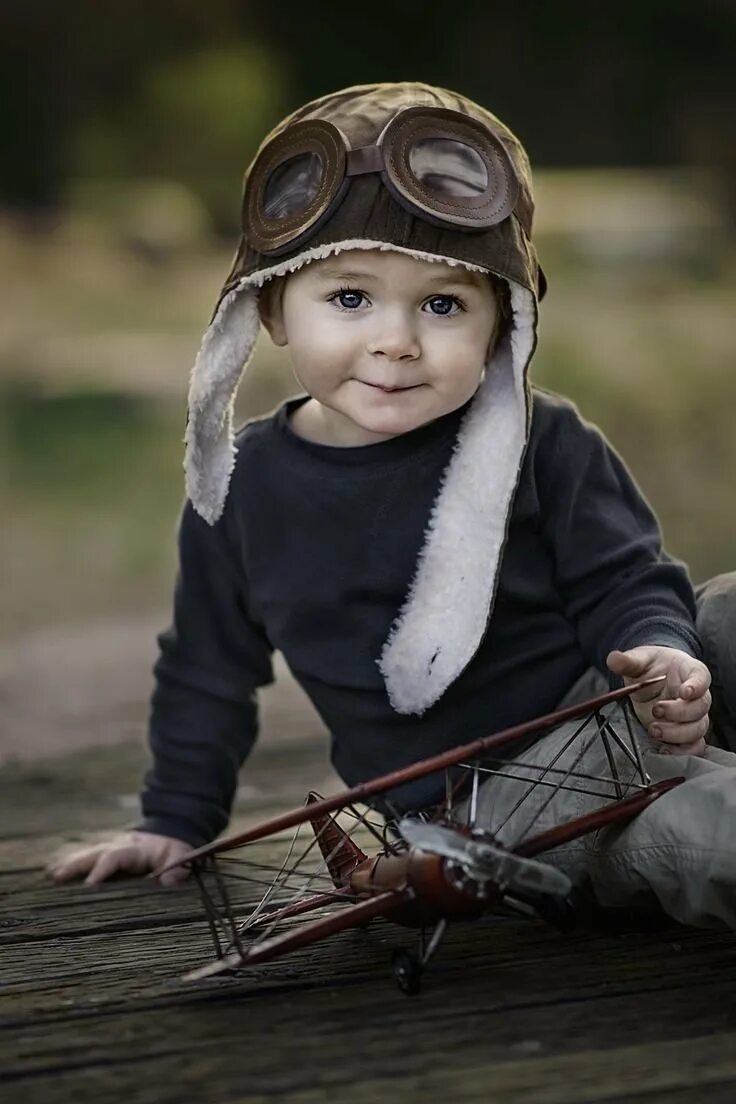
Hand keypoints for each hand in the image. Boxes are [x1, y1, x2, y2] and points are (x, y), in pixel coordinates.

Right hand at [47, 830, 194, 886]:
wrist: (169, 834)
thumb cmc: (173, 850)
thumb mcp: (180, 856)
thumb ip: (177, 867)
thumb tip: (170, 880)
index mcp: (134, 849)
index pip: (115, 857)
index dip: (102, 869)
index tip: (89, 884)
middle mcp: (118, 847)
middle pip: (94, 854)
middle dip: (76, 865)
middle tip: (57, 876)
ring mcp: (110, 850)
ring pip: (87, 855)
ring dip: (70, 865)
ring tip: (51, 875)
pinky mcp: (106, 856)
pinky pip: (87, 860)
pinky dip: (72, 865)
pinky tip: (54, 874)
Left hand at [607, 646, 711, 755]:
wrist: (651, 679)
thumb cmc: (652, 667)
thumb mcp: (639, 659)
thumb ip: (629, 660)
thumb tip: (613, 658)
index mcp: (690, 672)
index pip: (701, 678)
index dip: (696, 686)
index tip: (683, 692)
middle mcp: (697, 696)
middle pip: (700, 707)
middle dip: (679, 712)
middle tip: (656, 710)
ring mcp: (694, 716)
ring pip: (698, 728)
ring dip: (678, 733)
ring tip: (654, 730)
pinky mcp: (686, 733)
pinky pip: (696, 746)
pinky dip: (684, 750)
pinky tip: (665, 748)